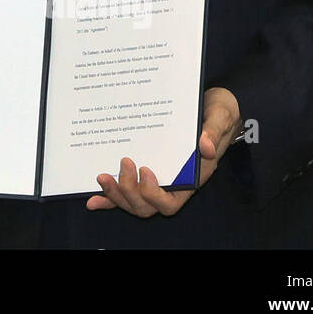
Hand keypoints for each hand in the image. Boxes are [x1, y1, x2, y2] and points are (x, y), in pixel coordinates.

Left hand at [87, 86, 241, 216]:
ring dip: (115, 194)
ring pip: (132, 201)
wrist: (210, 107)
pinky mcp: (142, 169)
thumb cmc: (216, 113)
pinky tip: (93, 198)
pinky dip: (109, 197)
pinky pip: (125, 189)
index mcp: (191, 178)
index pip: (171, 202)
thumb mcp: (220, 116)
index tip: (145, 169)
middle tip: (123, 162)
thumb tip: (204, 146)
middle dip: (129, 191)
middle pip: (146, 206)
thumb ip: (213, 130)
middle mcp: (172, 183)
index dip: (154, 194)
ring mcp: (156, 178)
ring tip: (101, 177)